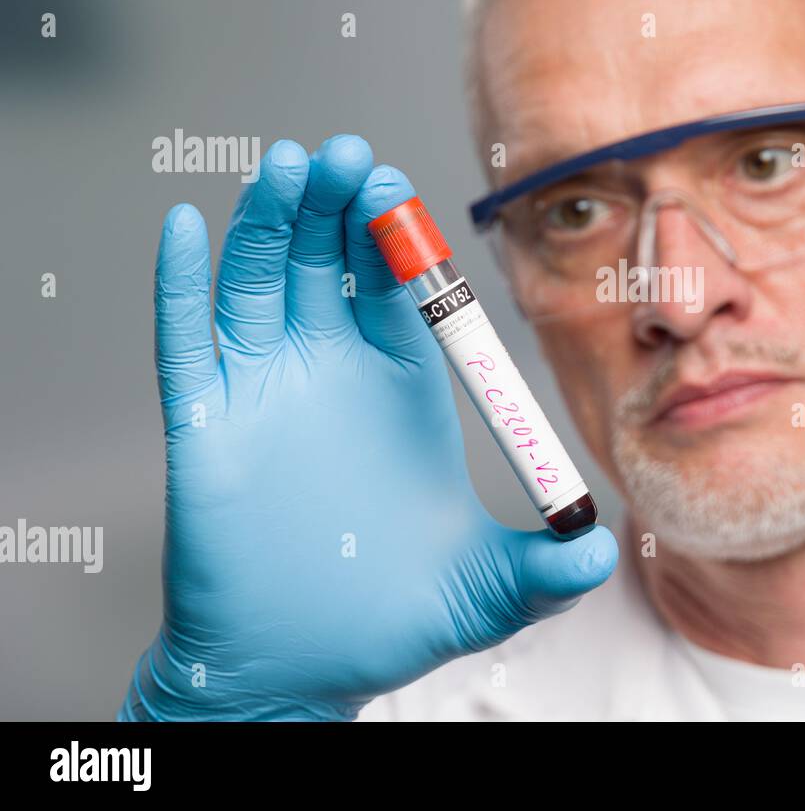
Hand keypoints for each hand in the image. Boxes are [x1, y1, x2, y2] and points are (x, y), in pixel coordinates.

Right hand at [119, 135, 617, 720]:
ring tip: (287, 166)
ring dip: (268, 222)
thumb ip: (542, 573)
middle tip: (348, 156)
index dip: (398, 241)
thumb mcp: (484, 594)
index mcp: (398, 384)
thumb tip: (602, 554)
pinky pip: (185, 341)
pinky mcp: (204, 423)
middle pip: (327, 263)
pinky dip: (181, 284)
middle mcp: (329, 372)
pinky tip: (187, 227)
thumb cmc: (387, 621)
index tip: (402, 194)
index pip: (398, 288)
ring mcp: (263, 391)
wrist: (296, 669)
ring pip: (258, 283)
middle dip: (336, 208)